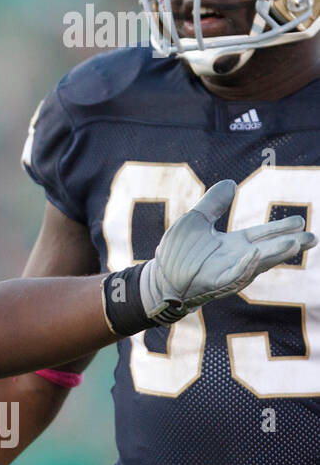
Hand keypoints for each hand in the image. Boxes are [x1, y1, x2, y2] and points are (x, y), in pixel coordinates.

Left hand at [142, 179, 316, 322]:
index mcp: (235, 244)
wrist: (159, 277)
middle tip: (312, 237)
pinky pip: (235, 273)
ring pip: (258, 262)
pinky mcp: (217, 282)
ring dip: (276, 252)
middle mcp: (237, 258)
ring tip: (296, 242)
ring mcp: (229, 271)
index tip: (300, 220)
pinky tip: (256, 252)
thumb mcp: (195, 220)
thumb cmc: (178, 252)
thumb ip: (213, 203)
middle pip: (269, 250)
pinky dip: (246, 264)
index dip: (281, 228)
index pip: (263, 235)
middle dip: (290, 244)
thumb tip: (230, 182)